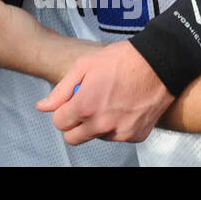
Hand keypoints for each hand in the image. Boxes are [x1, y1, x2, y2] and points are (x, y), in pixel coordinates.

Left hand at [36, 40, 172, 144]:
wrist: (158, 64)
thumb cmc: (121, 60)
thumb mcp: (83, 66)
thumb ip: (60, 90)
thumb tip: (42, 107)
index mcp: (85, 107)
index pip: (59, 124)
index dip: (62, 112)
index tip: (70, 103)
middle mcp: (102, 124)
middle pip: (73, 138)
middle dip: (74, 124)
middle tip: (84, 106)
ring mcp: (120, 132)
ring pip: (96, 137)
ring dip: (96, 125)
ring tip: (108, 101)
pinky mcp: (136, 135)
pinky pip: (117, 136)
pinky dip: (116, 126)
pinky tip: (123, 106)